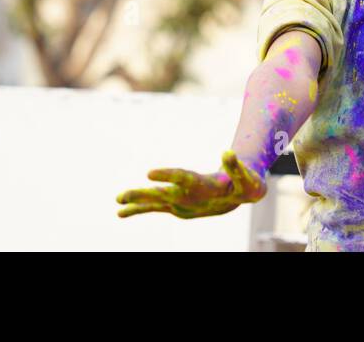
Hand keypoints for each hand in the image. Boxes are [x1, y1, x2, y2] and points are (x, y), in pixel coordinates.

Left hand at [115, 150, 266, 218]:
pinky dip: (139, 209)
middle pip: (164, 195)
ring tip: (117, 203)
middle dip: (142, 196)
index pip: (184, 179)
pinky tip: (121, 212)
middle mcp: (191, 200)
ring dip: (136, 204)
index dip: (168, 175)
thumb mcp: (247, 176)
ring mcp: (183, 206)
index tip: (148, 173)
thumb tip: (229, 152)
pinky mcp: (177, 207)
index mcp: (205, 188)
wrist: (240, 201)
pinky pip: (155, 208)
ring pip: (156, 204)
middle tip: (121, 196)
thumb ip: (237, 166)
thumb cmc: (245, 184)